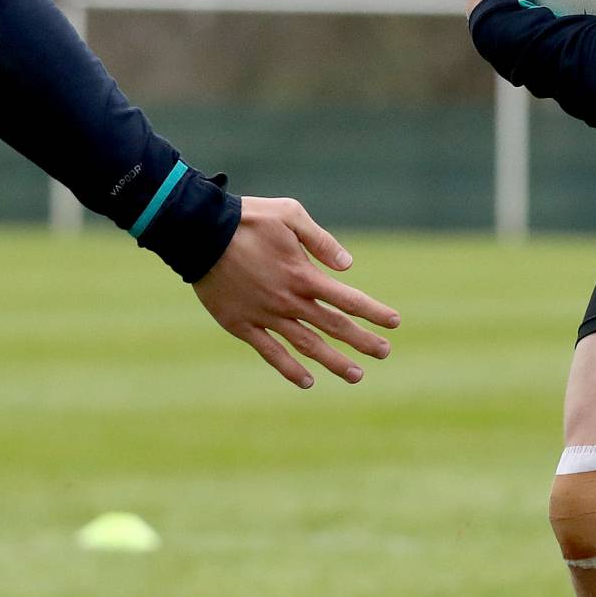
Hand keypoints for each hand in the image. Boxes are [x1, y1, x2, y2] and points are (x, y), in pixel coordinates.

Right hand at [193, 197, 399, 387]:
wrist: (200, 234)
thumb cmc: (248, 219)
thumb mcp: (290, 214)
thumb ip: (321, 241)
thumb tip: (348, 266)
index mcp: (304, 275)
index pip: (348, 300)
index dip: (374, 312)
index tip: (394, 323)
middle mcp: (289, 301)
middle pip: (334, 327)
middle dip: (362, 341)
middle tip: (384, 353)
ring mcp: (266, 316)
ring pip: (307, 346)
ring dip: (333, 362)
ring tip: (356, 375)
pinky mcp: (242, 325)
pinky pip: (271, 353)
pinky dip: (290, 369)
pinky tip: (307, 381)